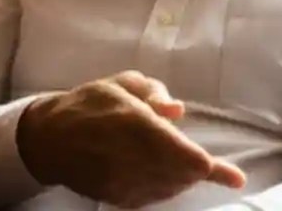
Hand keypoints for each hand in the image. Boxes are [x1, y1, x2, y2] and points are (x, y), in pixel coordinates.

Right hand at [17, 71, 245, 206]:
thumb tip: (177, 110)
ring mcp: (121, 181)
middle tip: (220, 170)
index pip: (178, 152)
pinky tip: (169, 178)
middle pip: (181, 175)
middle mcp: (129, 156)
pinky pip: (152, 198)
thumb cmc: (90, 104)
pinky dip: (167, 189)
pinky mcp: (115, 197)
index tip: (232, 176)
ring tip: (190, 168)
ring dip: (186, 180)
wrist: (49, 139)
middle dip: (201, 172)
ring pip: (170, 189)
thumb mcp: (121, 83)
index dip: (207, 166)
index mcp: (133, 123)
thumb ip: (153, 91)